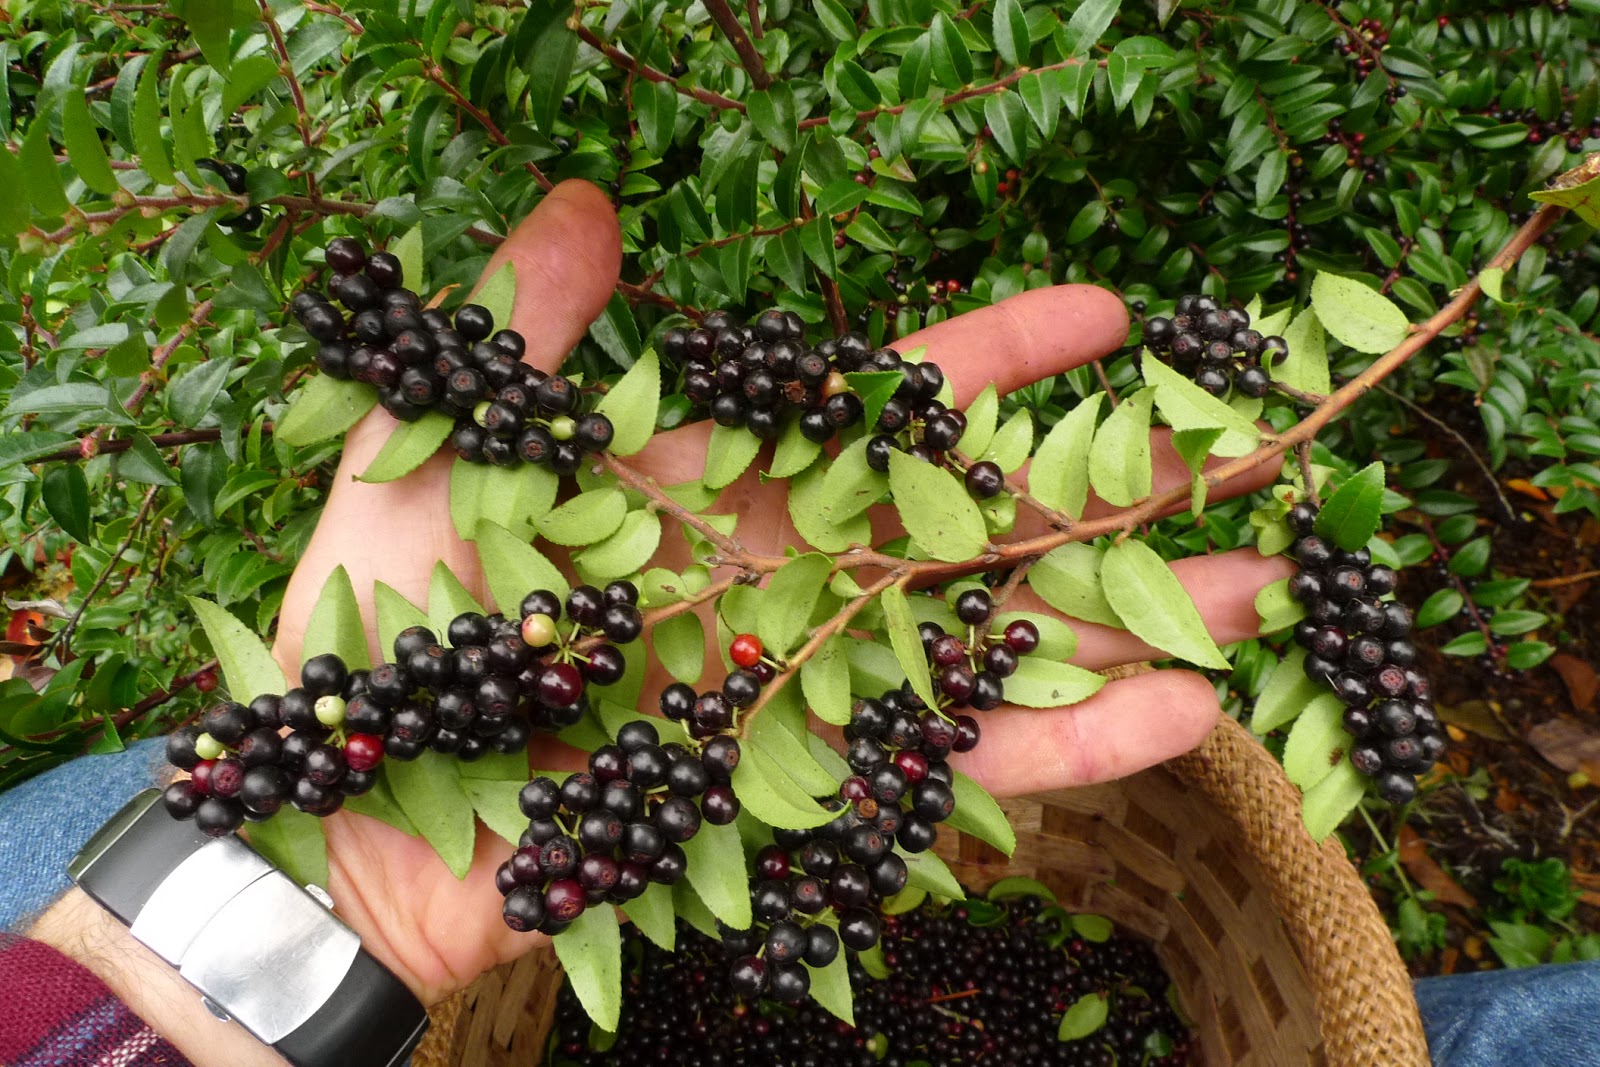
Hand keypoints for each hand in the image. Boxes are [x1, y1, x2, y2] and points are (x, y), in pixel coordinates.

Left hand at [268, 180, 1290, 1006]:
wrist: (353, 817)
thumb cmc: (382, 628)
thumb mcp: (441, 453)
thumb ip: (524, 338)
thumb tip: (589, 204)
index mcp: (726, 491)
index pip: (886, 411)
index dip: (996, 358)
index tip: (1106, 310)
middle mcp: (793, 585)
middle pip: (974, 533)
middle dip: (1106, 495)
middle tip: (1242, 451)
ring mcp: (811, 691)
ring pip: (992, 652)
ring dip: (1125, 625)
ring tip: (1258, 594)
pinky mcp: (809, 797)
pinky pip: (946, 772)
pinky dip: (1061, 747)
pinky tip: (1182, 714)